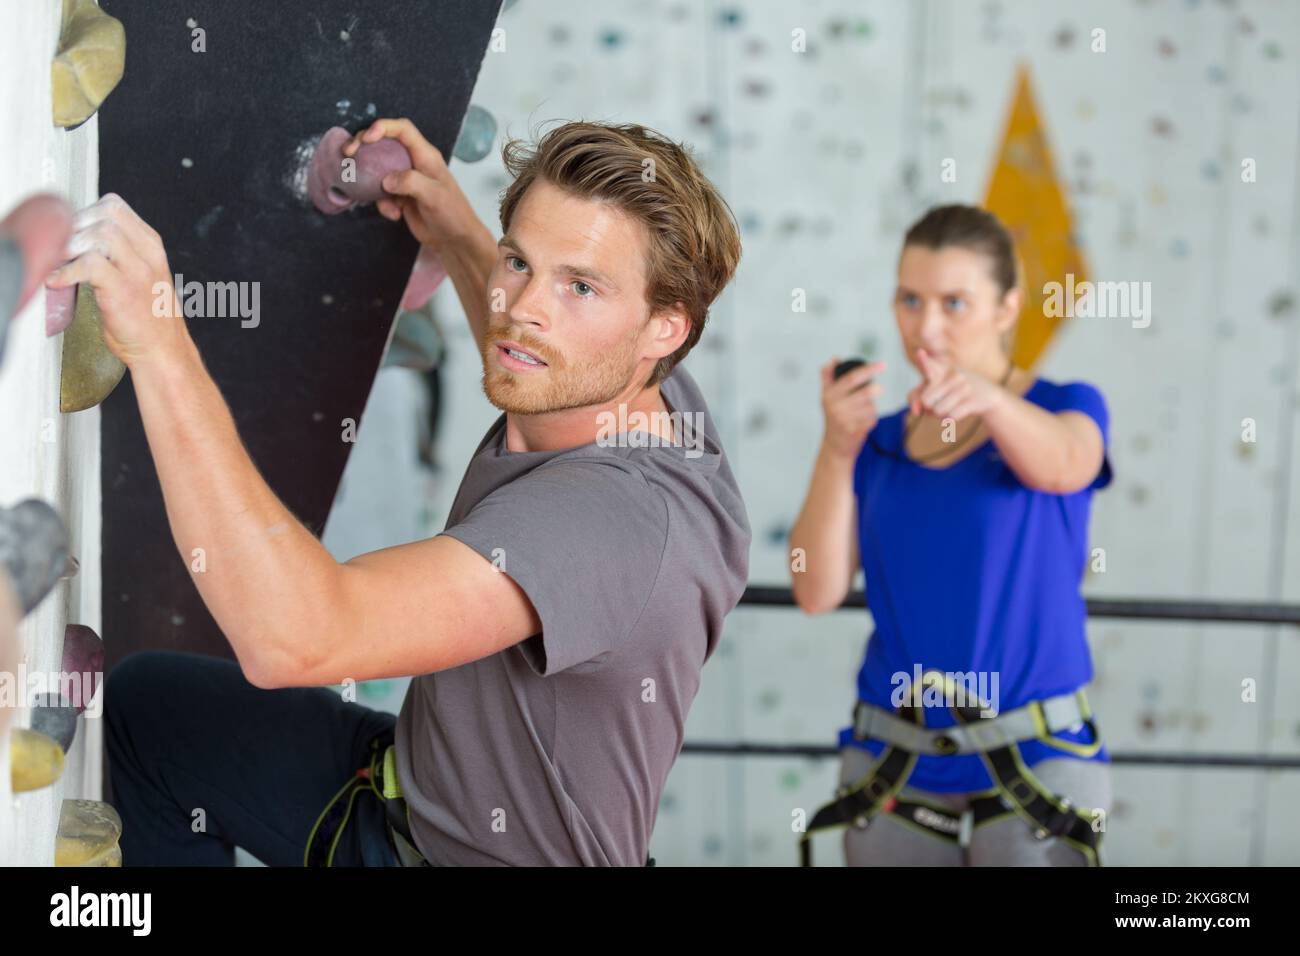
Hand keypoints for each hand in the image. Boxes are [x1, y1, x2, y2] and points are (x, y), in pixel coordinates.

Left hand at [44, 194, 187, 369]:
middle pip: (107, 213)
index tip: (72, 232)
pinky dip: (67, 271)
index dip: (86, 214)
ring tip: (60, 261)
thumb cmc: (148, 319)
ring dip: (72, 244)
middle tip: (63, 247)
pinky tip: (58, 281)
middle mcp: (148, 255)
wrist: (164, 352)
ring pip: (100, 233)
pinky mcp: (124, 291)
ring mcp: (138, 272)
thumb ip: (118, 254)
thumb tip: (76, 240)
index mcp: (151, 247)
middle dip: (76, 226)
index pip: (115, 207)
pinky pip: (90, 265)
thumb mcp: (141, 275)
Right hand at [343, 118, 482, 251]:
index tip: (367, 138)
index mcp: (425, 156)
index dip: (383, 127)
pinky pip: (381, 193)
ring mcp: (405, 179)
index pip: (403, 130)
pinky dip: (383, 204)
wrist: (454, 240)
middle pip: (383, 143)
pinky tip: (394, 216)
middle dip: (364, 146)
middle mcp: (413, 162)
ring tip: (384, 203)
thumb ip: (411, 182)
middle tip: (348, 154)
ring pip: (377, 169)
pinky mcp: (399, 195)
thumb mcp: (434, 196)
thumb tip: (386, 181)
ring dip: (372, 184)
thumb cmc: (453, 214)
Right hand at [820, 356, 884, 461]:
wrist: (835, 445)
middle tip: (880, 388)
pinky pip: (871, 418)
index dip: (868, 370)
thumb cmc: (833, 417)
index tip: (882, 364)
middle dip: (873, 390)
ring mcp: (844, 419)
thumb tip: (835, 358)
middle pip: (863, 393)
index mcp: (829, 395)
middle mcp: (835, 406)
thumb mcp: (827, 397)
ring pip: (869, 406)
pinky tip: (864, 422)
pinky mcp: (854, 431)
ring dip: (871, 407)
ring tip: (863, 411)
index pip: (851, 378)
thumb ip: (828, 377)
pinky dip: (871, 418)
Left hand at [907, 348, 1005, 421]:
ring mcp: (964, 386)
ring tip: (950, 405)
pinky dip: (950, 418)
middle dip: (929, 408)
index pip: (930, 365)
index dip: (924, 361)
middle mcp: (953, 375)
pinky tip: (958, 410)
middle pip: (926, 401)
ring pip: (938, 411)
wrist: (988, 396)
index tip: (920, 352)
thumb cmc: (954, 392)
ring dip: (940, 415)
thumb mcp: (935, 388)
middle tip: (938, 403)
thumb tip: (914, 411)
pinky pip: (951, 416)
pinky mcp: (972, 400)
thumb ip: (916, 398)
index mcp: (942, 368)